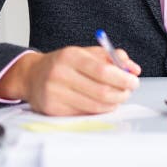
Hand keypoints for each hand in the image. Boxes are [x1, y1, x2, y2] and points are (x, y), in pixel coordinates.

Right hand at [0, 45, 140, 115]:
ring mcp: (55, 94)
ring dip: (113, 103)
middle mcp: (60, 74)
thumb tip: (133, 69)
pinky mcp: (53, 110)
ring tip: (118, 97)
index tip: (134, 80)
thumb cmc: (64, 63)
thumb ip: (111, 57)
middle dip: (121, 93)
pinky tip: (102, 104)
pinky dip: (99, 110)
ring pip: (94, 105)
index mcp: (70, 56)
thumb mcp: (85, 53)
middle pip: (100, 91)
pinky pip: (84, 113)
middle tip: (128, 91)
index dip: (122, 78)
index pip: (102, 70)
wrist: (32, 76)